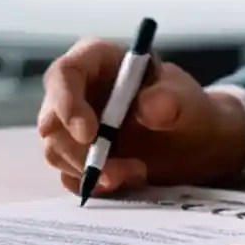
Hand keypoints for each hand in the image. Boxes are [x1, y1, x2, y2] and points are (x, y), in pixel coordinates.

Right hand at [38, 38, 244, 193]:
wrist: (192, 142)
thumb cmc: (186, 109)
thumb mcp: (189, 101)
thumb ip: (173, 100)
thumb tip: (148, 108)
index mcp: (96, 61)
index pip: (64, 74)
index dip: (66, 103)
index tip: (88, 133)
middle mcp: (76, 91)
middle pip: (51, 120)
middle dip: (77, 150)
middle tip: (113, 170)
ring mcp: (71, 126)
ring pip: (57, 151)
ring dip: (90, 169)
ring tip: (136, 172)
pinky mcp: (76, 155)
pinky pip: (68, 174)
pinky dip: (93, 184)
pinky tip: (126, 180)